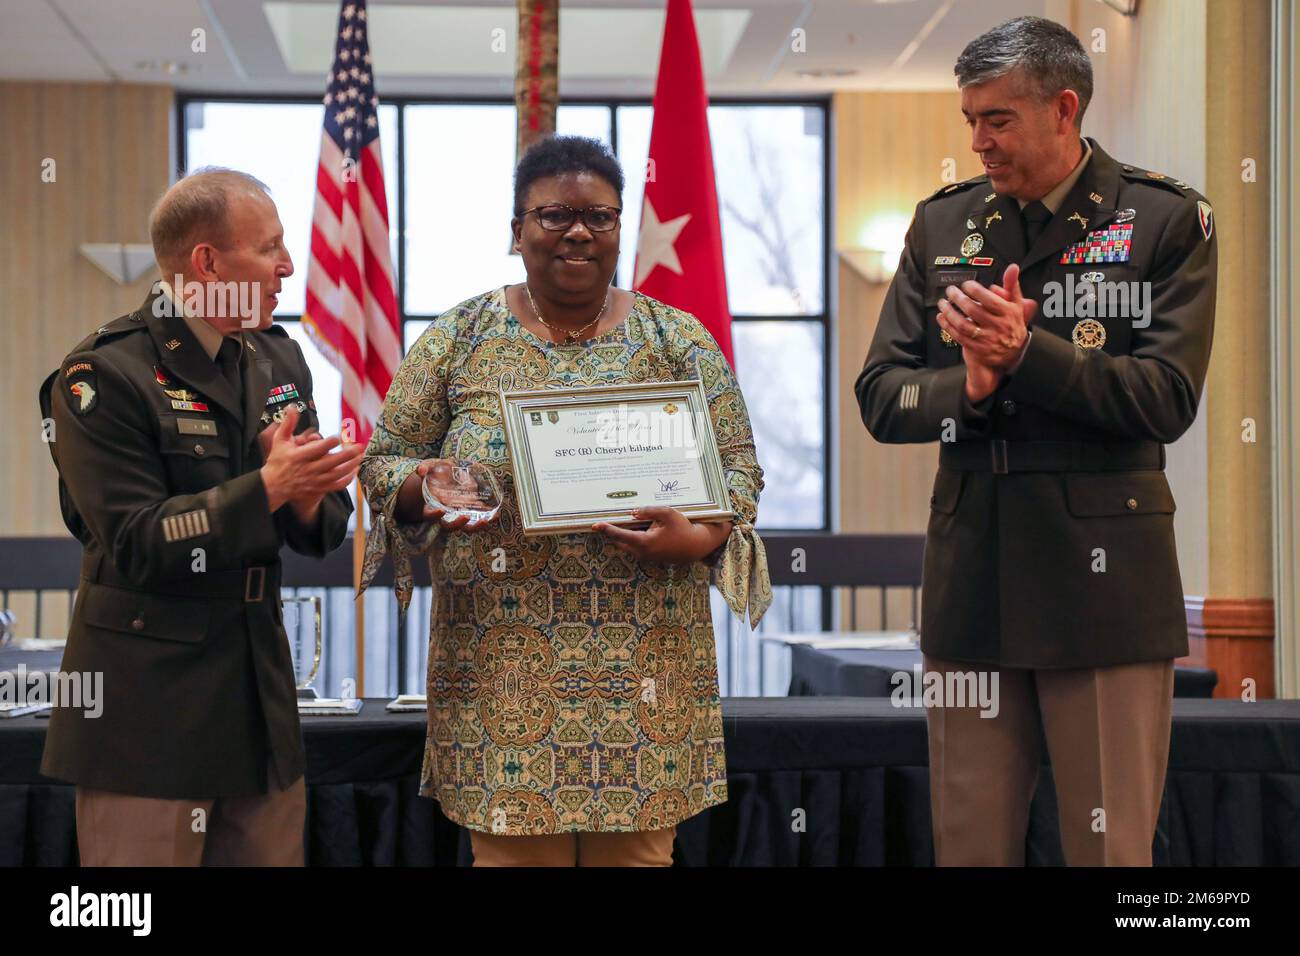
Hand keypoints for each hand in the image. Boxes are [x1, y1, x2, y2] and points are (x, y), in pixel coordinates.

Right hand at [260, 406, 363, 512]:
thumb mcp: (279, 440)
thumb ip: (288, 423)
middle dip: (347, 454)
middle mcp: (308, 469)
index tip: (340, 436)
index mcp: (299, 456)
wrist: (274, 485)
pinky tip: (354, 470)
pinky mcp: (319, 488)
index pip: (318, 449)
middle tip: (359, 446)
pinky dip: (348, 479)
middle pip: (332, 462)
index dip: (330, 442)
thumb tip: (292, 407)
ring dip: (351, 465)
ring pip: (337, 474)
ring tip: (360, 456)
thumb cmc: (278, 460)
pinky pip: (337, 485)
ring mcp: (315, 480)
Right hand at [394, 460, 497, 531]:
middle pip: (448, 526)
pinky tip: (496, 515)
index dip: (434, 514)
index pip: (429, 515)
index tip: (440, 510)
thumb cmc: (433, 475)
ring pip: (464, 527)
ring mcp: (456, 515)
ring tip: (488, 520)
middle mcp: (443, 515)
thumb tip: (421, 469)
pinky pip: (476, 519)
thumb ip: (424, 469)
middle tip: (465, 516)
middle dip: (458, 524)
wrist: (441, 479)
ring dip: (476, 525)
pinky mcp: (468, 511)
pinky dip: (486, 518)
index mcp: (430, 506)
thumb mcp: (428, 469)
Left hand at [593, 507, 731, 564]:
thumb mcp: (667, 514)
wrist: (695, 546)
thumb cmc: (682, 529)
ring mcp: (646, 556)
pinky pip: (634, 547)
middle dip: (611, 532)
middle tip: (604, 521)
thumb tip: (632, 512)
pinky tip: (633, 528)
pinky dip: (630, 539)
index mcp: (644, 542)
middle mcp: (642, 552)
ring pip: (626, 545)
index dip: (607, 529)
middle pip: (619, 542)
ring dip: (621, 536)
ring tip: (617, 522)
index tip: (595, 525)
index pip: (620, 535)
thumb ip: (648, 511)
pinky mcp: (650, 557)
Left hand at [937, 263, 1038, 402]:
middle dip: (959, 298)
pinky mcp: (977, 349)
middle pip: (974, 311)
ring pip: (964, 325)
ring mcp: (987, 339)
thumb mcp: (1016, 304)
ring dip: (950, 313)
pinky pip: (959, 336)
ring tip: (943, 303)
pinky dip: (948, 326)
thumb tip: (1012, 267)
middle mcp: (998, 326)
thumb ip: (1012, 285)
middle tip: (951, 291)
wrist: (1012, 353)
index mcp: (1008, 313)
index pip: (990, 300)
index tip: (966, 284)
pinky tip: (942, 317)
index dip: (975, 291)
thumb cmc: (1012, 324)